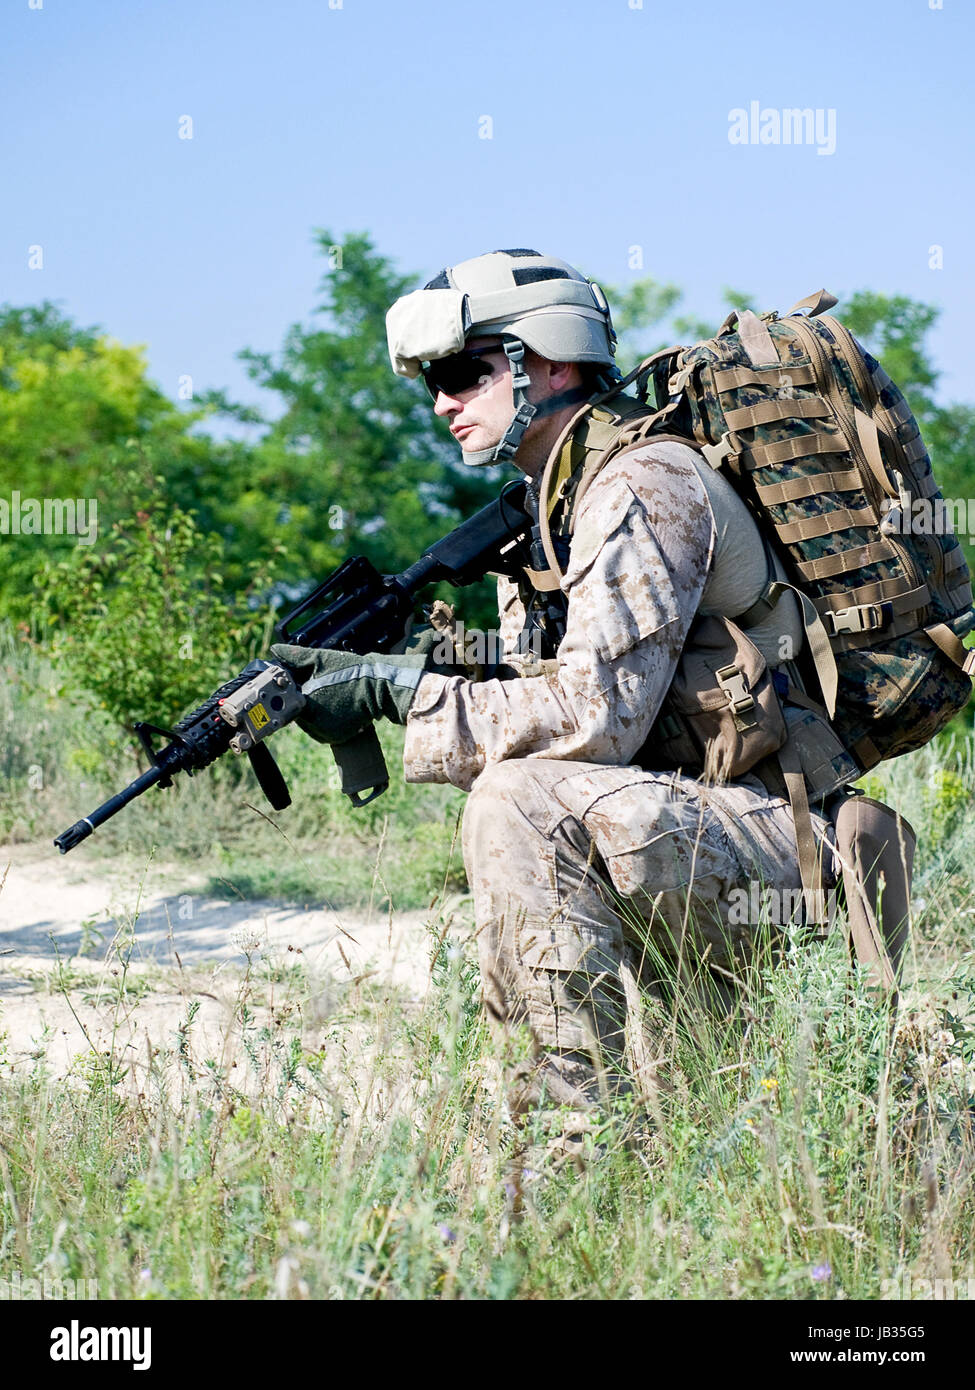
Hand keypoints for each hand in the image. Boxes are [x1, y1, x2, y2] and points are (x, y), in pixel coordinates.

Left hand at [268, 644, 428, 743]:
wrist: (379, 688)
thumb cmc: (351, 672)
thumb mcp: (322, 659)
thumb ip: (296, 656)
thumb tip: (276, 650)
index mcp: (306, 706)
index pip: (287, 700)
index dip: (292, 690)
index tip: (301, 682)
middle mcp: (314, 724)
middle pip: (298, 713)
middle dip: (303, 701)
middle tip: (316, 687)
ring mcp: (326, 733)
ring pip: (310, 722)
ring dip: (313, 711)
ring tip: (327, 696)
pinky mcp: (337, 738)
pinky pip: (322, 730)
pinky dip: (324, 720)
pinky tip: (333, 706)